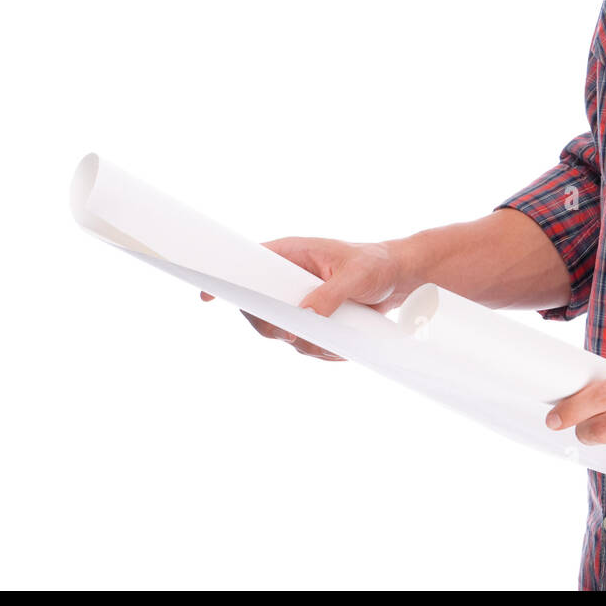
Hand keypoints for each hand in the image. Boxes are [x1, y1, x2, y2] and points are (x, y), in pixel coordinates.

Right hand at [200, 237, 402, 360]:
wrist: (398, 279)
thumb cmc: (375, 264)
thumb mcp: (356, 275)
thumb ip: (330, 295)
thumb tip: (303, 316)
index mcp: (292, 254)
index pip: (250, 264)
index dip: (228, 279)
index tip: (207, 295)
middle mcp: (289, 279)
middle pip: (258, 308)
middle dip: (273, 327)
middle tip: (294, 334)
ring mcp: (298, 302)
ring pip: (281, 332)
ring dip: (305, 343)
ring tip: (334, 338)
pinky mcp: (311, 322)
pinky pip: (304, 345)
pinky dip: (321, 351)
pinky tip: (341, 345)